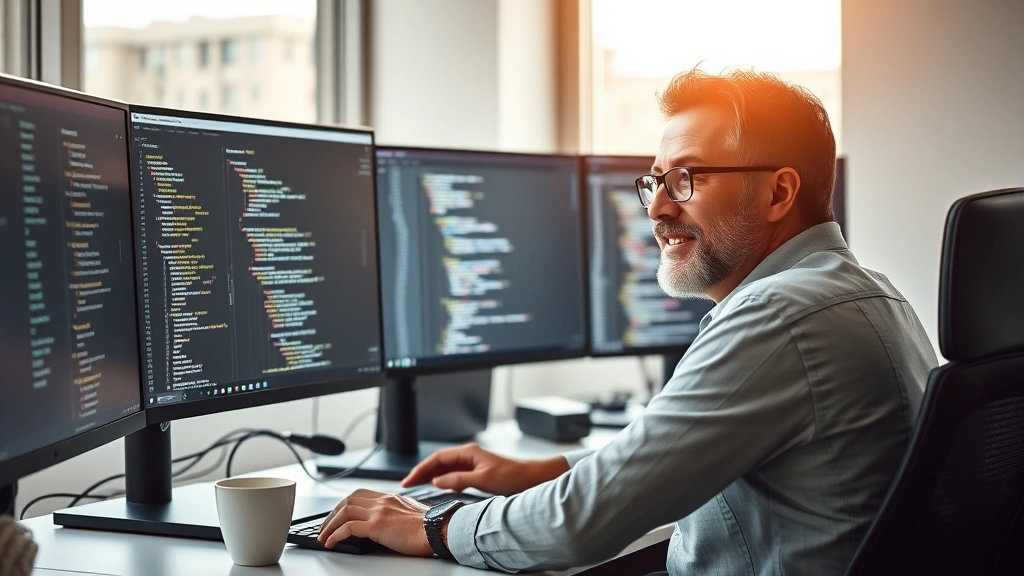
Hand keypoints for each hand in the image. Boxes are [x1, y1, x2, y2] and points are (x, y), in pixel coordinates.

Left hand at [317, 488, 431, 555]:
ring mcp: (379, 511)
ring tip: (323, 537)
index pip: (360, 494)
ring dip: (329, 525)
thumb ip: (397, 512)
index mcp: (390, 497)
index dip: (344, 504)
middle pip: (348, 501)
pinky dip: (335, 535)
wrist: (439, 530)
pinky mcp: (377, 525)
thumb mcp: (411, 513)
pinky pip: (348, 528)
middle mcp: (382, 501)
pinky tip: (331, 542)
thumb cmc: (430, 527)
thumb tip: (387, 523)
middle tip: (325, 527)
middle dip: (332, 514)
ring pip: (344, 512)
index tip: (337, 515)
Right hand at [401, 443, 568, 495]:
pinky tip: (438, 488)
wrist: (534, 479)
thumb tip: (437, 481)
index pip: (437, 458)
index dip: (420, 469)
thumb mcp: (484, 480)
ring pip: (445, 468)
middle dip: (421, 472)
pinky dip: (442, 481)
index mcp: (468, 452)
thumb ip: (458, 480)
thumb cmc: (514, 476)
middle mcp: (469, 456)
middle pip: (438, 462)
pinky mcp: (478, 473)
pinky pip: (454, 475)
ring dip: (430, 476)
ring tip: (417, 487)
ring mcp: (473, 464)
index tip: (408, 480)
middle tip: (407, 484)